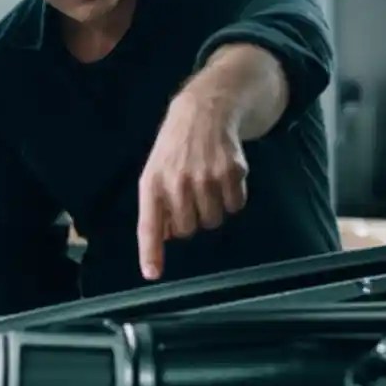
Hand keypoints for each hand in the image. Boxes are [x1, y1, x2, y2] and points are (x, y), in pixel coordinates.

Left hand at [137, 92, 248, 279]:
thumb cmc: (175, 148)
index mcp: (153, 183)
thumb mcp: (156, 171)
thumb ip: (157, 206)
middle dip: (190, 220)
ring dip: (212, 209)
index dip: (151, 252)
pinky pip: (236, 206)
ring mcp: (206, 177)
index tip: (152, 273)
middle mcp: (178, 182)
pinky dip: (232, 198)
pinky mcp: (232, 172)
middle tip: (190, 196)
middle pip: (188, 230)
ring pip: (213, 221)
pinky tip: (223, 177)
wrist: (204, 111)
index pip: (150, 225)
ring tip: (206, 184)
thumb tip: (165, 238)